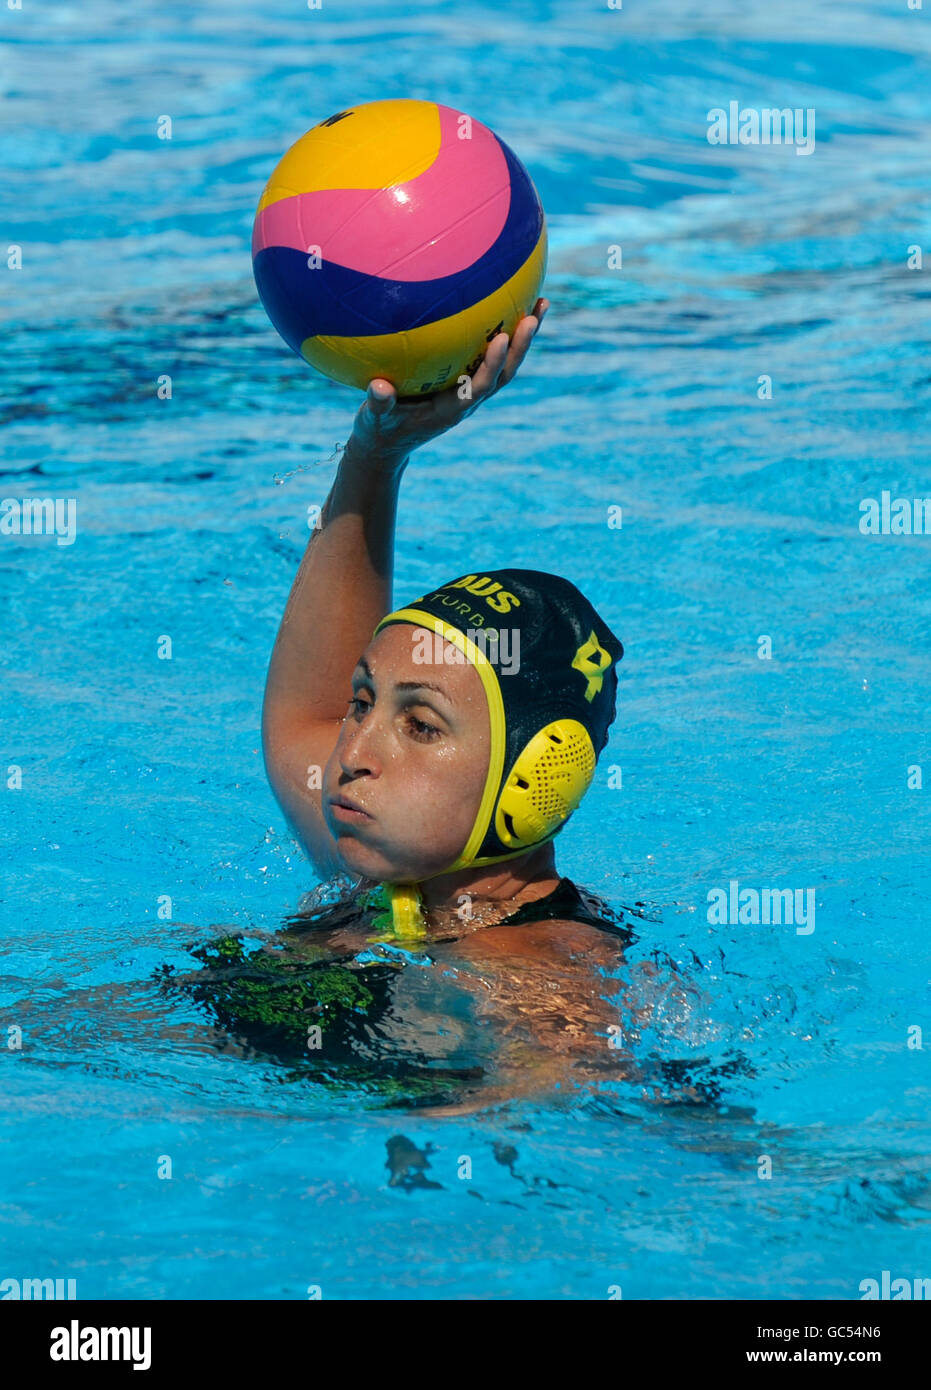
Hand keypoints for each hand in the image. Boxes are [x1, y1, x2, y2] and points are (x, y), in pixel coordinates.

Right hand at [344, 297, 549, 468]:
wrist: (386, 445)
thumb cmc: (379, 432)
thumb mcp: (373, 420)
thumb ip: (378, 405)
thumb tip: (378, 388)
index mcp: (451, 409)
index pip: (478, 386)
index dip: (492, 365)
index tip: (501, 338)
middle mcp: (467, 400)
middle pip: (504, 374)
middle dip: (521, 346)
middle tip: (535, 314)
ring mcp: (469, 392)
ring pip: (504, 365)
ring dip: (523, 338)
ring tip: (541, 302)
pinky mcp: (465, 383)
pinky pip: (489, 357)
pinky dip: (504, 335)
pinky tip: (506, 304)